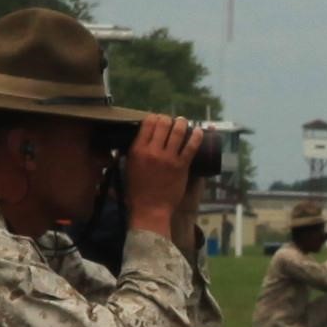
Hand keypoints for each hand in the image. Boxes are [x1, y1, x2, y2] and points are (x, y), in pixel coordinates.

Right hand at [124, 114, 203, 244]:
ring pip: (178, 131)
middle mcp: (153, 151)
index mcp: (137, 150)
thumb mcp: (127, 168)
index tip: (158, 119)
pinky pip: (191, 146)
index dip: (154, 117)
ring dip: (183, 123)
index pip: (147, 123)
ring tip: (184, 122)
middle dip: (168, 119)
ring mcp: (168, 158)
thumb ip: (130, 153)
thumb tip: (132, 141)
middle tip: (171, 121)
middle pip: (163, 124)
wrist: (150, 209)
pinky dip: (197, 136)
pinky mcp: (181, 166)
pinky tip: (199, 131)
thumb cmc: (136, 191)